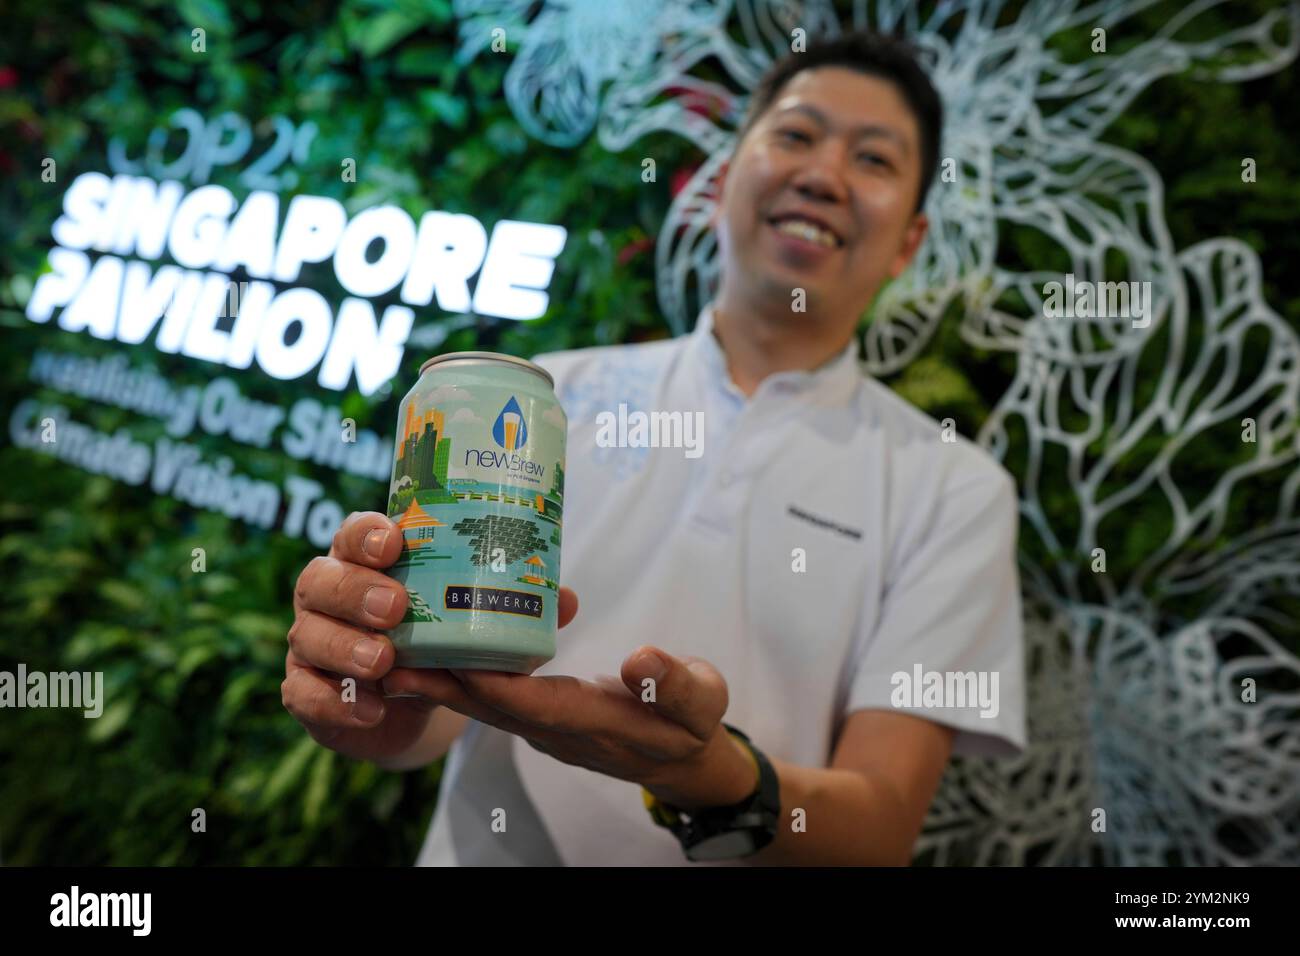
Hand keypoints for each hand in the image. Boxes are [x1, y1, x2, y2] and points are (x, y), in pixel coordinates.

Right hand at [282, 511, 577, 764]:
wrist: (401, 701)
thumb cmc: (435, 636)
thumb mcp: (469, 618)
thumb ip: (510, 603)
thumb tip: (565, 598)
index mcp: (365, 560)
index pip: (354, 533)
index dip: (367, 535)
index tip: (395, 542)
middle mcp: (328, 592)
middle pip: (321, 578)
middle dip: (356, 591)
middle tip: (395, 607)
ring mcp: (310, 639)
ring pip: (308, 635)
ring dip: (346, 647)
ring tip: (383, 662)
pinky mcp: (304, 688)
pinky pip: (304, 693)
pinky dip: (336, 701)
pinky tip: (371, 707)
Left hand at [384, 643, 759, 809]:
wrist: (685, 756)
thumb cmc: (693, 722)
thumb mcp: (702, 702)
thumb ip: (675, 684)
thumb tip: (640, 657)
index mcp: (594, 724)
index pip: (532, 705)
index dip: (491, 682)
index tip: (453, 655)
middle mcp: (557, 731)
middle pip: (488, 707)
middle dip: (439, 683)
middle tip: (388, 654)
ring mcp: (544, 728)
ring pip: (482, 705)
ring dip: (438, 681)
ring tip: (390, 651)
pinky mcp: (540, 717)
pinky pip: (491, 698)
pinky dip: (459, 677)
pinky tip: (433, 651)